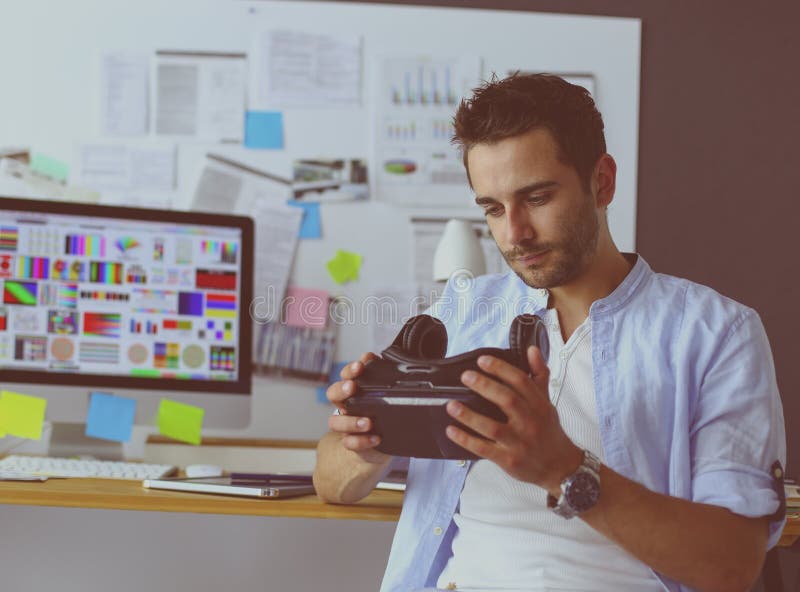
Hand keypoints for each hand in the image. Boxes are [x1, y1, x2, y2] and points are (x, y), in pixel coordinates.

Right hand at [326, 352, 389, 464]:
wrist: (381, 442)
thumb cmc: (380, 413)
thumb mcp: (382, 393)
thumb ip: (377, 374)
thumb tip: (372, 356)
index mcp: (352, 392)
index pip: (345, 376)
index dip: (350, 370)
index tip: (360, 366)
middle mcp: (345, 407)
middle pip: (332, 394)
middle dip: (341, 389)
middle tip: (352, 387)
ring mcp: (346, 426)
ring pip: (335, 422)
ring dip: (351, 421)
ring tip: (369, 422)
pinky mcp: (351, 443)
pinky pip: (349, 443)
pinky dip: (361, 441)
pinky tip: (376, 438)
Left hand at [445, 345, 582, 494]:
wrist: (560, 467)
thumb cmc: (549, 431)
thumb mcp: (547, 402)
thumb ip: (539, 375)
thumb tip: (532, 350)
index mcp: (539, 405)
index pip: (521, 381)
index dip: (501, 368)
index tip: (482, 360)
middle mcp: (530, 422)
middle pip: (507, 400)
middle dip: (485, 386)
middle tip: (465, 376)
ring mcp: (519, 443)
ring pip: (492, 427)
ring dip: (469, 416)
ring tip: (452, 404)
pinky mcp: (508, 460)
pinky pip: (484, 449)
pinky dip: (466, 440)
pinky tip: (451, 430)